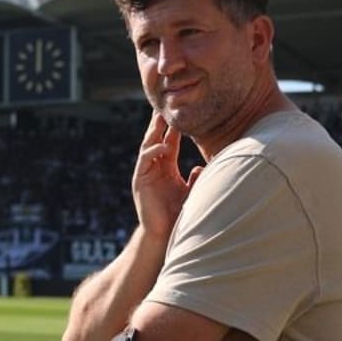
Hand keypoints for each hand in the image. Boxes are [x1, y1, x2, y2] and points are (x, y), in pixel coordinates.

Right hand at [132, 112, 202, 239]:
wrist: (164, 233)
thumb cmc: (178, 214)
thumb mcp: (190, 193)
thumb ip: (196, 180)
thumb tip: (202, 167)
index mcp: (166, 168)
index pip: (169, 143)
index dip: (174, 130)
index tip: (181, 115)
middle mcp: (154, 168)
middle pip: (156, 140)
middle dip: (160, 124)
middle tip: (165, 107)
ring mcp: (145, 173)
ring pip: (148, 147)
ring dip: (154, 133)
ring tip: (160, 119)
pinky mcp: (140, 181)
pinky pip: (145, 161)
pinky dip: (153, 152)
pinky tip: (163, 146)